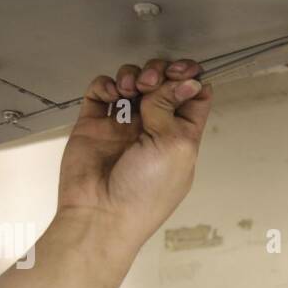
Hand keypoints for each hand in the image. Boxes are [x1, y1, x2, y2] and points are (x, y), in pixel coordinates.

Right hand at [55, 58, 212, 256]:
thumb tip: (183, 80)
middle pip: (161, 83)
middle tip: (152, 82)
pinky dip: (106, 84)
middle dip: (159, 73)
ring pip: (132, 82)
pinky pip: (101, 91)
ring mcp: (123, 125)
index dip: (190, 79)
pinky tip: (112, 95)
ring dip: (133, 76)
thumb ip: (174, 107)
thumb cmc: (144, 193)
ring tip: (131, 89)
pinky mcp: (94, 123)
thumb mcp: (175, 146)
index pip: (192, 97)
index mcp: (180, 136)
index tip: (185, 72)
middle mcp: (153, 128)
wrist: (101, 214)